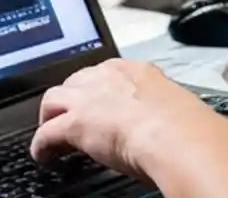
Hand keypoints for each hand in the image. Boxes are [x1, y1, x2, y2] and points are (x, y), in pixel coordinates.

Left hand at [29, 58, 227, 184]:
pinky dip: (42, 145)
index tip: (96, 100)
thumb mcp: (173, 108)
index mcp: (136, 71)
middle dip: (70, 97)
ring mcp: (89, 98)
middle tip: (69, 116)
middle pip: (75, 81)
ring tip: (50, 132)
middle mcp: (108, 77)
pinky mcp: (75, 123)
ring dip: (51, 116)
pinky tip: (43, 156)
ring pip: (54, 99)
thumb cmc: (186, 127)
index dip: (96, 88)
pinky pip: (47, 133)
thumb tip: (166, 126)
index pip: (106, 73)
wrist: (177, 136)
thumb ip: (160, 110)